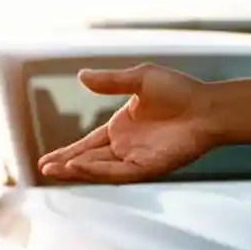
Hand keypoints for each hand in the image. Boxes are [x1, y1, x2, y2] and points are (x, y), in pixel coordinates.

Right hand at [37, 64, 218, 182]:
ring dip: (77, 170)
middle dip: (66, 165)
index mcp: (122, 128)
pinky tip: (79, 167)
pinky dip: (97, 171)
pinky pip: (118, 172)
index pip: (87, 144)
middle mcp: (126, 147)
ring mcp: (136, 158)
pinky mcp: (148, 167)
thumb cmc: (180, 91)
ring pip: (100, 169)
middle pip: (89, 160)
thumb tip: (81, 77)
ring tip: (54, 170)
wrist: (207, 106)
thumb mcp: (139, 79)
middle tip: (43, 169)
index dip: (67, 152)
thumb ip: (110, 81)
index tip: (47, 159)